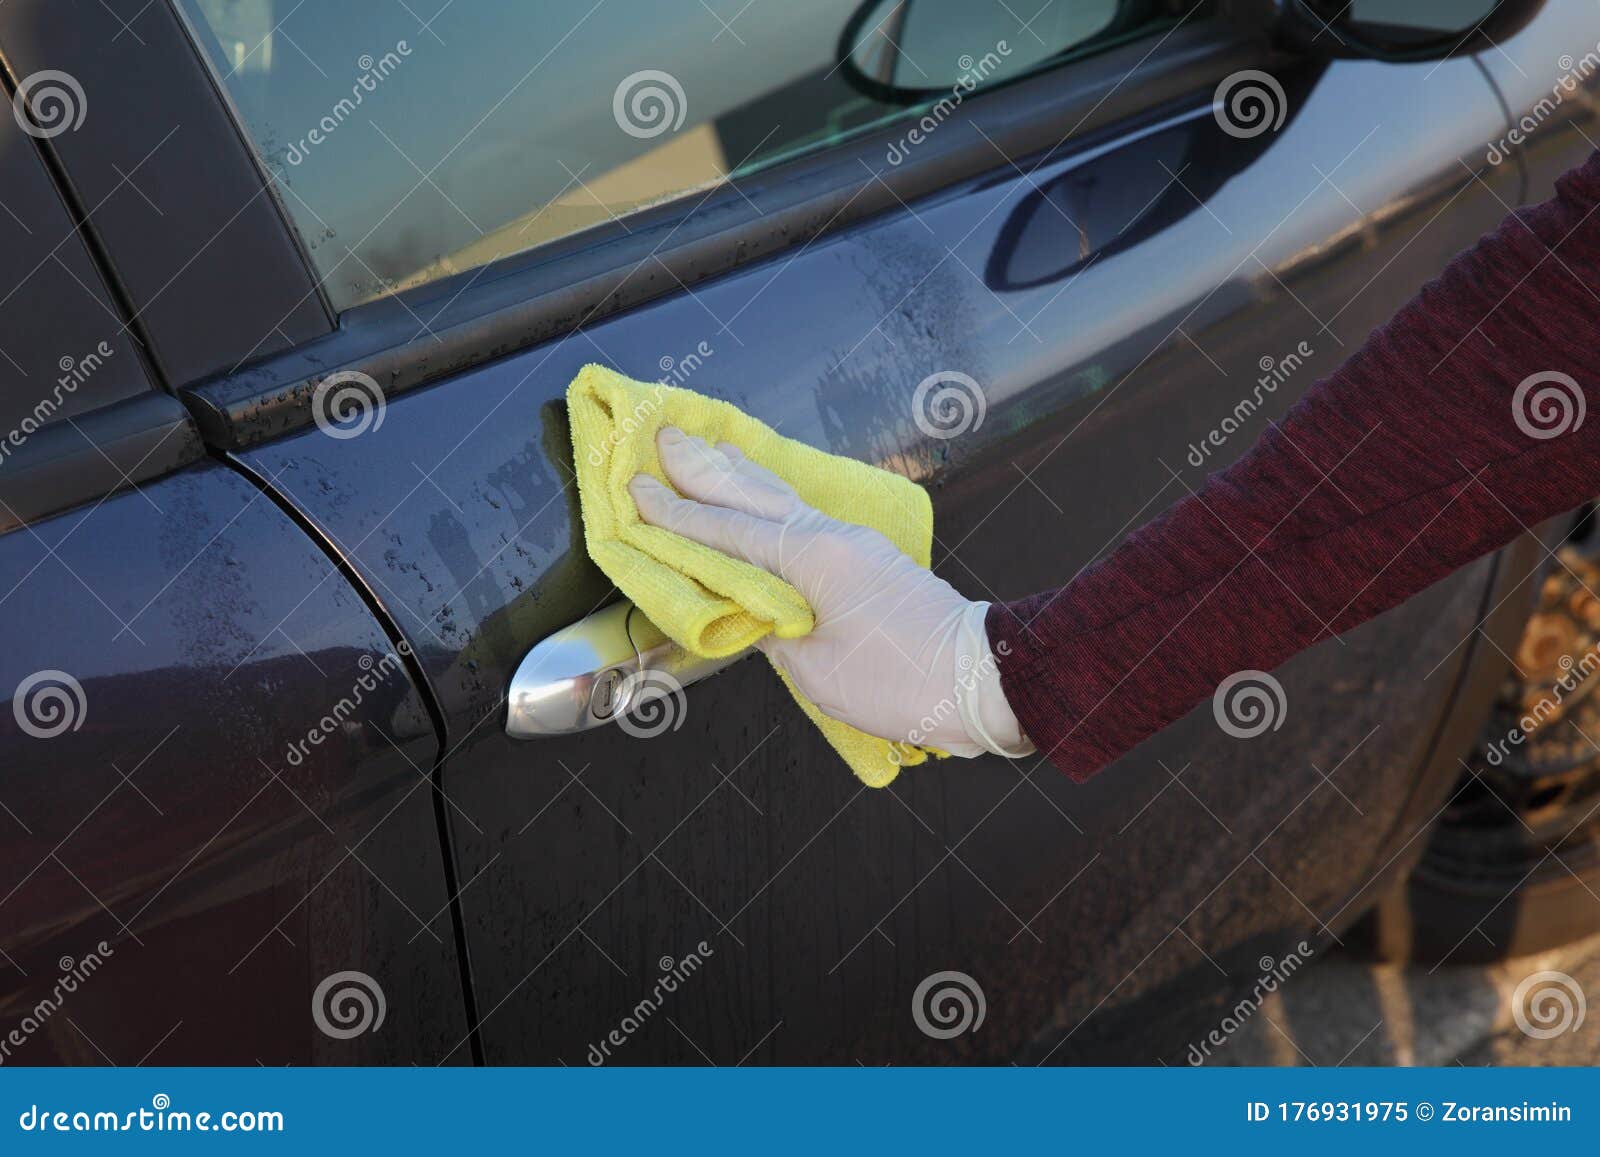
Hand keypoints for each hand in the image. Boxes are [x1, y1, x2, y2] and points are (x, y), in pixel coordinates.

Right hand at [628, 427, 1028, 756]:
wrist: (981, 679)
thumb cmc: (903, 681)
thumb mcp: (817, 670)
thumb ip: (772, 633)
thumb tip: (747, 611)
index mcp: (813, 558)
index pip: (727, 532)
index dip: (676, 515)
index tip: (636, 489)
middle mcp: (832, 538)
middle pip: (753, 495)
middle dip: (704, 469)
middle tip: (662, 438)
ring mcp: (855, 544)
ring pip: (781, 498)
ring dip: (740, 476)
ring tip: (709, 448)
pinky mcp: (869, 560)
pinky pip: (804, 517)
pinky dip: (771, 501)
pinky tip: (765, 498)